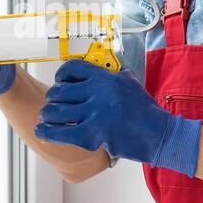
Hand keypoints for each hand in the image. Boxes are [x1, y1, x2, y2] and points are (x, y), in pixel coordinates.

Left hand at [33, 59, 202, 176]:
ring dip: (47, 116)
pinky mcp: (95, 133)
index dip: (60, 76)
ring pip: (56, 111)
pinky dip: (47, 133)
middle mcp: (99, 91)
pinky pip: (61, 132)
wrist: (161, 134)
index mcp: (106, 77)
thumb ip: (111, 75)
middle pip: (59, 92)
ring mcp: (96, 112)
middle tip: (52, 106)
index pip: (72, 68)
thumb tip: (96, 69)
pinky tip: (41, 132)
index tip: (59, 83)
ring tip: (47, 119)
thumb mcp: (129, 83)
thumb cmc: (146, 112)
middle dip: (52, 100)